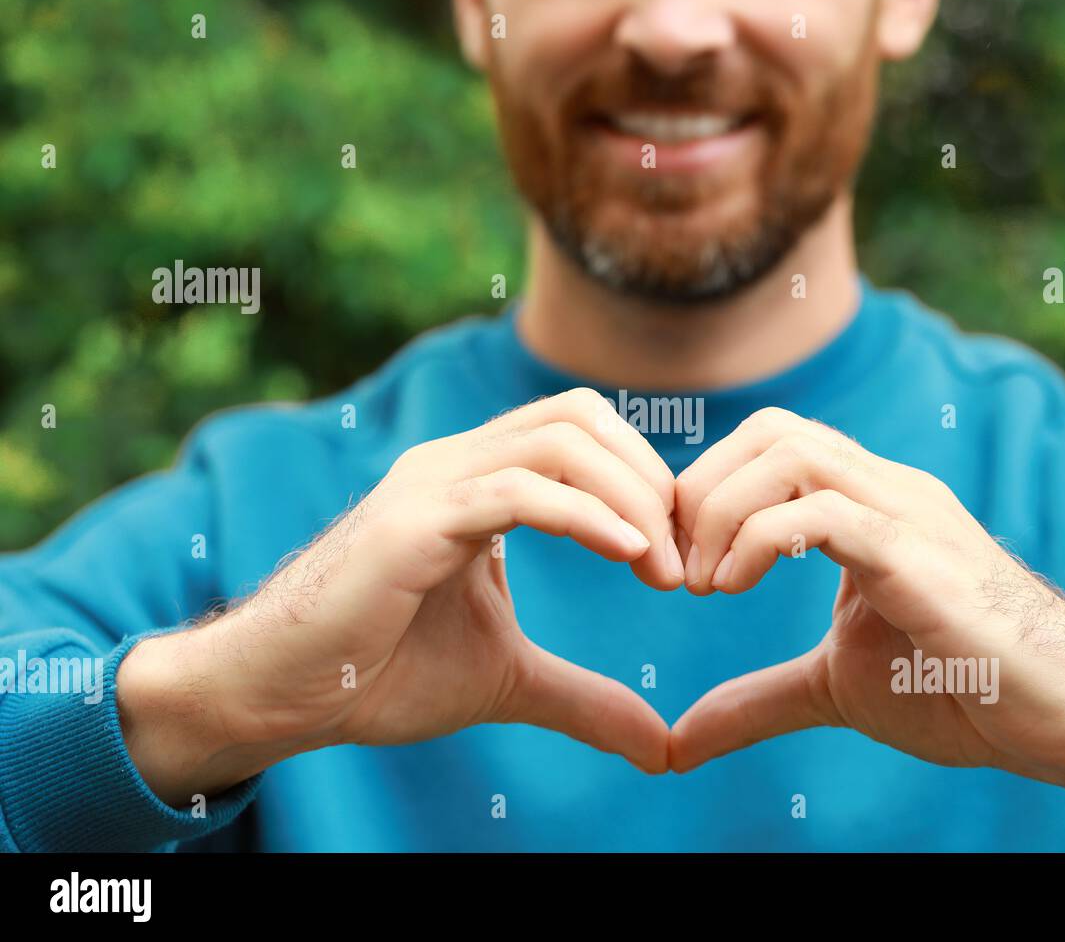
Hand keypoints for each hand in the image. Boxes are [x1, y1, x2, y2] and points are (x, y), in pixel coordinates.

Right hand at [118, 388, 684, 804]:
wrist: (285, 696)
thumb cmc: (381, 673)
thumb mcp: (507, 681)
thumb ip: (583, 699)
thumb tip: (660, 745)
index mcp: (478, 481)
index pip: (583, 433)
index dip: (645, 479)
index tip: (682, 552)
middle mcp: (455, 464)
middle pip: (579, 416)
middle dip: (648, 476)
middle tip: (682, 556)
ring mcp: (431, 484)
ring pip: (556, 441)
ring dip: (628, 495)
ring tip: (660, 566)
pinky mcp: (411, 522)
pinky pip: (513, 491)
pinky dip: (582, 514)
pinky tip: (625, 551)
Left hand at [669, 408, 1064, 846]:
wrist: (1060, 720)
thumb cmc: (961, 693)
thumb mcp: (831, 689)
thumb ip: (756, 699)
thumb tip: (678, 743)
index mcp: (867, 504)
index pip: (768, 444)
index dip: (703, 489)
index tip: (672, 562)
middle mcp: (888, 490)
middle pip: (771, 428)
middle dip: (701, 488)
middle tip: (677, 569)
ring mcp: (909, 514)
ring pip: (790, 452)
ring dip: (720, 510)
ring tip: (704, 583)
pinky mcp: (921, 556)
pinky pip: (822, 511)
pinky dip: (756, 540)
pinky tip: (732, 587)